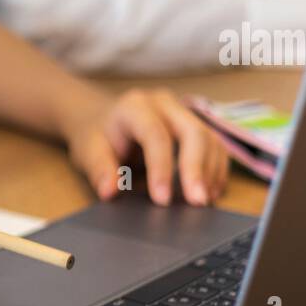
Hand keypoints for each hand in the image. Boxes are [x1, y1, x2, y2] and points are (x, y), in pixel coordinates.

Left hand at [63, 89, 229, 207]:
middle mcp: (164, 104)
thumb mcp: (89, 151)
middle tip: (197, 202)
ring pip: (209, 138)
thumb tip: (109, 192)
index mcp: (135, 106)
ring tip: (205, 201)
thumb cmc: (98, 137)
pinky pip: (215, 145)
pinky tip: (211, 192)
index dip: (161, 168)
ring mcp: (183, 112)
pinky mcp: (195, 125)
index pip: (154, 135)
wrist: (105, 121)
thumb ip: (100, 170)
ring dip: (210, 172)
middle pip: (192, 132)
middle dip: (196, 169)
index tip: (162, 200)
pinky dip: (216, 170)